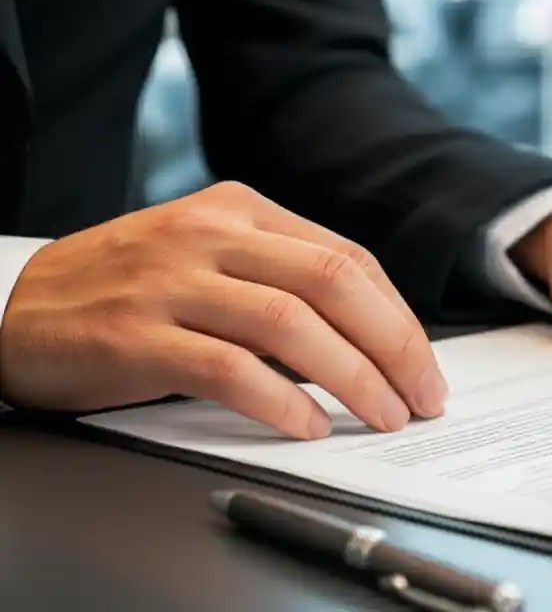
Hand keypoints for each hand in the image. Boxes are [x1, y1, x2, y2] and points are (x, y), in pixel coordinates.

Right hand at [0, 182, 445, 438]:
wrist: (13, 306)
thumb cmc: (125, 289)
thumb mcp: (207, 258)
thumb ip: (279, 279)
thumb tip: (369, 342)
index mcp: (239, 210)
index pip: (346, 259)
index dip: (397, 317)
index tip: (424, 365)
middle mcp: (210, 235)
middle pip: (333, 284)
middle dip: (394, 346)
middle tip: (422, 395)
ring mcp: (172, 282)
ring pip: (292, 323)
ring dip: (352, 377)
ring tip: (383, 416)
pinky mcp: (137, 335)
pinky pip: (229, 368)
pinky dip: (281, 401)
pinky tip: (309, 426)